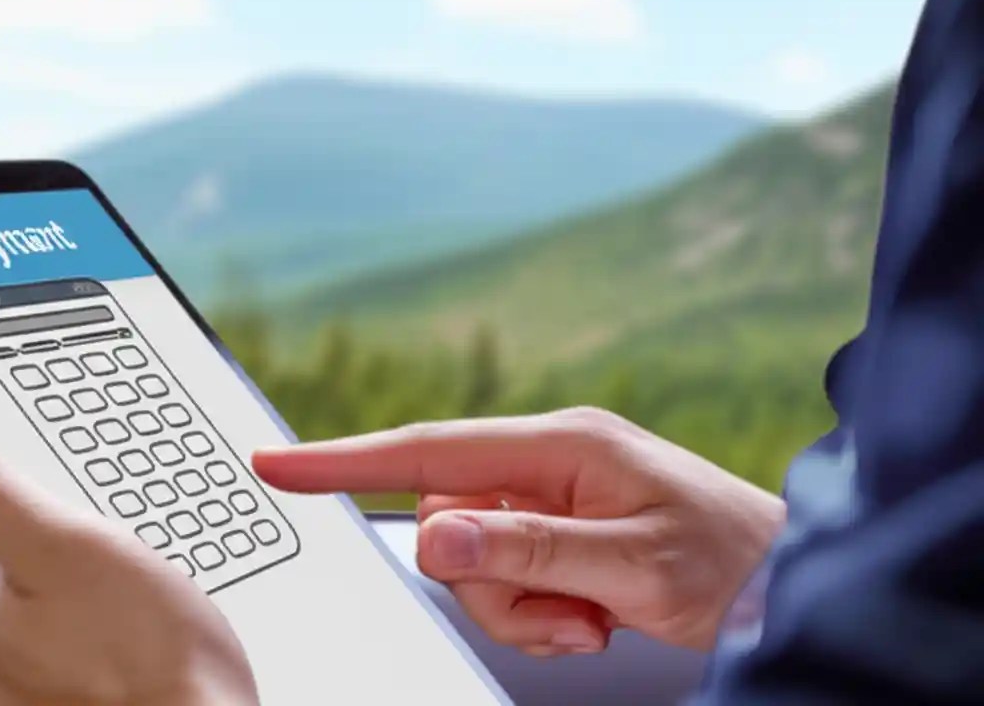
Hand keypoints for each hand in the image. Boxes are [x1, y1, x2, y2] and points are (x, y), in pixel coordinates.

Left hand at [0, 410, 258, 705]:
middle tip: (116, 565)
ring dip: (74, 609)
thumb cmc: (152, 661)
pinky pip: (62, 664)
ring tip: (129, 612)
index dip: (35, 502)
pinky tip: (127, 654)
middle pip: (7, 573)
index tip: (77, 512)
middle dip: (56, 558)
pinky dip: (88, 654)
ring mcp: (8, 702)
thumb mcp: (69, 547)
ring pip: (37, 621)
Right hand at [254, 407, 784, 656]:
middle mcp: (544, 466)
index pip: (429, 450)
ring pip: (470, 565)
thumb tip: (438, 537)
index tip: (279, 466)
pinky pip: (502, 585)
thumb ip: (529, 549)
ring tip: (592, 615)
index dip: (345, 459)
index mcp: (560, 445)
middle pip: (446, 525)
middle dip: (493, 583)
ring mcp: (548, 504)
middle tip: (567, 608)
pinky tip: (593, 617)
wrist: (783, 584)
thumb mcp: (632, 561)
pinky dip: (539, 617)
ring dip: (523, 608)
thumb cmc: (730, 557)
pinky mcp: (554, 538)